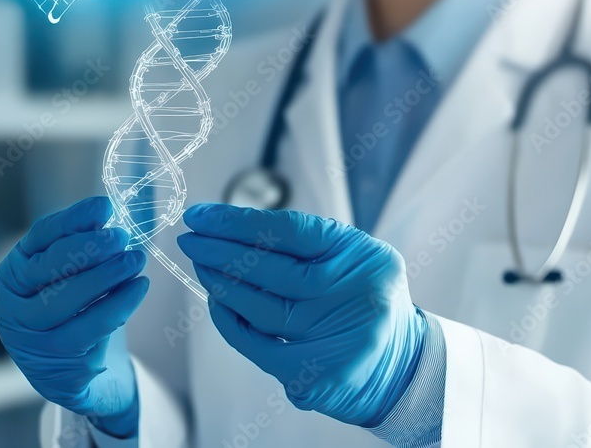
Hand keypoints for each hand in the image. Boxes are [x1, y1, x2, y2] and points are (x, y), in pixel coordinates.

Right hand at [0, 197, 148, 437]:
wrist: (65, 371)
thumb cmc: (68, 310)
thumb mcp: (66, 275)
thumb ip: (79, 243)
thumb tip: (103, 211)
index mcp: (12, 273)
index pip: (41, 236)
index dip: (74, 219)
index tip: (106, 206)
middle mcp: (12, 305)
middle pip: (50, 266)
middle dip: (90, 247)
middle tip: (122, 236)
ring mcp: (31, 337)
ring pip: (68, 298)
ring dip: (108, 275)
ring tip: (136, 259)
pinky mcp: (57, 361)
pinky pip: (92, 327)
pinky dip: (120, 303)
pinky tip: (139, 287)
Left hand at [178, 204, 426, 427]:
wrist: (400, 366)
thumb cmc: (362, 299)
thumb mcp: (351, 256)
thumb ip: (301, 243)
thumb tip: (230, 226)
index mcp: (361, 255)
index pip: (287, 230)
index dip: (236, 221)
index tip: (202, 215)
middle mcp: (352, 295)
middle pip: (269, 268)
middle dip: (219, 250)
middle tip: (190, 238)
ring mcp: (335, 338)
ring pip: (258, 306)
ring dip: (220, 283)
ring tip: (200, 263)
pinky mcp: (315, 374)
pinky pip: (256, 343)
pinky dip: (229, 320)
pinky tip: (216, 300)